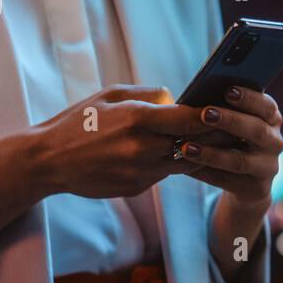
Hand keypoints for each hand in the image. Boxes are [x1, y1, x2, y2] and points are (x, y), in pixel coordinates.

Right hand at [31, 84, 211, 198]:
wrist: (48, 160)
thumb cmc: (80, 120)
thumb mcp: (111, 95)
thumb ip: (148, 95)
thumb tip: (177, 97)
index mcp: (136, 119)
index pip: (188, 118)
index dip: (211, 115)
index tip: (226, 109)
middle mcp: (142, 148)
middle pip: (193, 143)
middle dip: (214, 135)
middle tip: (234, 127)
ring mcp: (140, 172)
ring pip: (184, 162)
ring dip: (199, 152)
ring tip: (217, 142)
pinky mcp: (137, 188)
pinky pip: (164, 174)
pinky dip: (172, 164)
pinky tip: (179, 155)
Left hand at [175, 86, 282, 208]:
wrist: (245, 181)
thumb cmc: (231, 139)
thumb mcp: (232, 122)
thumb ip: (221, 108)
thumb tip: (192, 98)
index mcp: (271, 119)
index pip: (267, 105)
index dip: (249, 98)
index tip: (228, 90)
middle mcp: (275, 142)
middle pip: (257, 130)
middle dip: (231, 121)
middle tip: (205, 113)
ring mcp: (268, 167)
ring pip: (240, 160)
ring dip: (212, 153)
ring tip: (187, 147)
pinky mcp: (256, 188)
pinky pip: (229, 181)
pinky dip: (206, 173)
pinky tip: (186, 166)